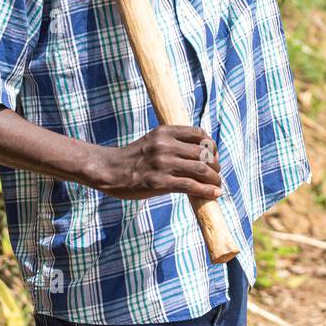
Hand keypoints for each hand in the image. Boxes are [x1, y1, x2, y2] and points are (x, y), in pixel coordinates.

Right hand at [93, 125, 222, 200]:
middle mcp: (166, 145)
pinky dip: (207, 190)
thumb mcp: (153, 140)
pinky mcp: (159, 182)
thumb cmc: (133, 157)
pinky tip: (214, 194)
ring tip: (218, 184)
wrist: (108, 170)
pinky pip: (191, 186)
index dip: (212, 146)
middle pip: (203, 152)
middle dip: (216, 164)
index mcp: (165, 131)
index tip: (214, 156)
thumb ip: (174, 142)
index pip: (200, 133)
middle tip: (217, 173)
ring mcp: (163, 164)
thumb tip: (200, 153)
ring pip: (201, 169)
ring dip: (215, 178)